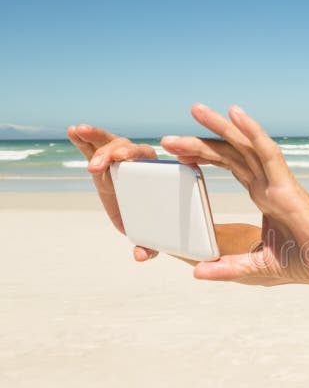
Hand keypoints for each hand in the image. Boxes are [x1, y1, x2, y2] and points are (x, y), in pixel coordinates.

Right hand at [66, 124, 158, 261]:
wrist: (140, 220)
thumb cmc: (149, 226)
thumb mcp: (149, 237)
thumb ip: (148, 247)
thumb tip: (139, 255)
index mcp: (155, 175)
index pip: (148, 159)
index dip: (136, 155)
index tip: (124, 159)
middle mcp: (139, 163)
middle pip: (128, 148)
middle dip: (113, 150)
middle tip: (102, 160)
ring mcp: (120, 160)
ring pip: (110, 142)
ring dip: (96, 137)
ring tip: (79, 132)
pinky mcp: (103, 161)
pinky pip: (94, 146)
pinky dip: (84, 139)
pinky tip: (73, 132)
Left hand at [161, 104, 308, 284]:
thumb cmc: (308, 262)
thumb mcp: (257, 268)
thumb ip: (228, 268)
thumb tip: (197, 272)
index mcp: (264, 196)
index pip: (230, 167)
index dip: (203, 157)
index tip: (177, 154)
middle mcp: (269, 184)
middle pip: (231, 153)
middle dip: (200, 141)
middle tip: (167, 138)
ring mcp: (278, 183)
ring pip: (246, 146)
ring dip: (221, 127)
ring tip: (196, 110)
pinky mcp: (288, 187)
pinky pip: (268, 154)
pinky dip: (253, 132)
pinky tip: (236, 114)